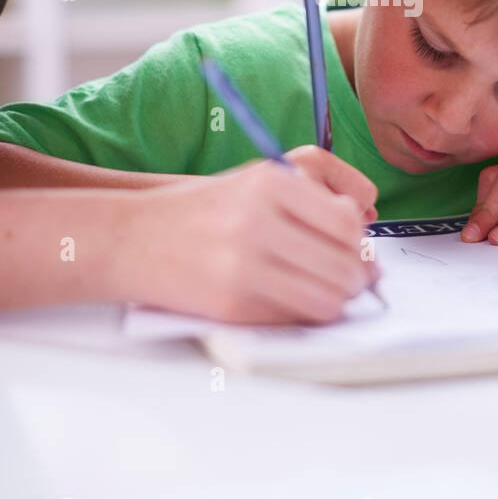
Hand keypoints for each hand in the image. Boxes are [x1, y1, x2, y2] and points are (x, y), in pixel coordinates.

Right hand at [113, 153, 378, 324]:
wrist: (133, 238)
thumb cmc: (206, 209)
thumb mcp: (257, 179)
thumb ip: (314, 193)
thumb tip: (363, 222)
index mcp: (270, 182)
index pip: (346, 222)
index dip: (362, 242)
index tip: (361, 250)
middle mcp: (258, 221)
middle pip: (343, 264)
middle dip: (359, 278)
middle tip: (357, 280)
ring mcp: (244, 266)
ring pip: (326, 299)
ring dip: (338, 301)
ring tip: (331, 293)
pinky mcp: (233, 304)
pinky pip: (294, 319)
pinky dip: (305, 315)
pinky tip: (297, 302)